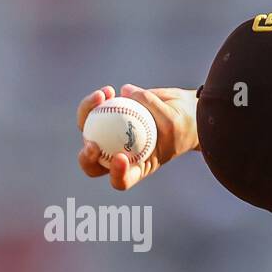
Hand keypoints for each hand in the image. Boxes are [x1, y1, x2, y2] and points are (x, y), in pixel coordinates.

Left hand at [76, 84, 198, 190]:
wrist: (184, 111)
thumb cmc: (183, 124)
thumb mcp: (173, 120)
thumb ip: (151, 106)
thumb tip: (125, 91)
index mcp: (138, 168)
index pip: (122, 180)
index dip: (117, 174)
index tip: (122, 157)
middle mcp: (120, 155)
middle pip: (95, 164)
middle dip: (87, 157)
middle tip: (92, 143)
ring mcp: (111, 137)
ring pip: (88, 131)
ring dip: (88, 113)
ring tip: (103, 96)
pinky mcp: (108, 118)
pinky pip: (94, 111)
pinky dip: (98, 101)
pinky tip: (108, 91)